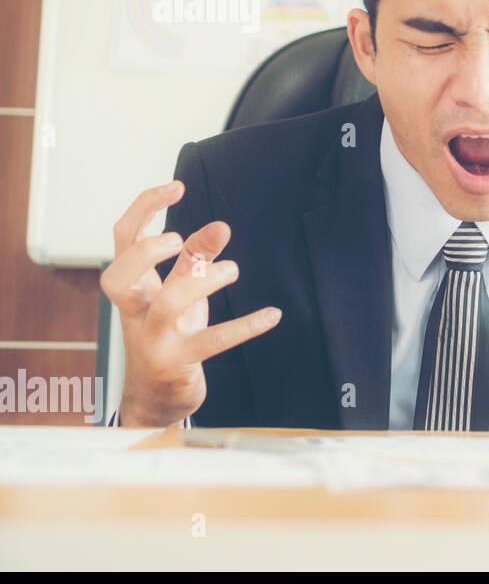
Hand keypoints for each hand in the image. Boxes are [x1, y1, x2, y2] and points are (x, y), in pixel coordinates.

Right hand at [99, 180, 280, 426]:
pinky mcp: (178, 363)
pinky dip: (244, 326)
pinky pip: (211, 342)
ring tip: (232, 269)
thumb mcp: (180, 291)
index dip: (142, 209)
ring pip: (169, 305)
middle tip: (178, 240)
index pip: (122, 239)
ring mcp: (154, 339)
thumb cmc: (167, 333)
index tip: (175, 187)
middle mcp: (136, 311)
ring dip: (202, 281)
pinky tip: (272, 315)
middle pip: (121, 276)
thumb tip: (220, 225)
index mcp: (133, 287)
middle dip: (147, 252)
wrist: (154, 396)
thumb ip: (197, 257)